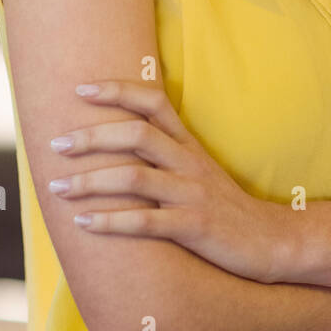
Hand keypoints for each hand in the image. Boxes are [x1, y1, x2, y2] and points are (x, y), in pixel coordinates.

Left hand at [47, 79, 291, 283]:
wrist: (273, 241)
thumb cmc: (226, 208)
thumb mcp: (199, 172)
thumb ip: (165, 155)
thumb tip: (116, 145)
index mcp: (189, 145)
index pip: (153, 102)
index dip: (117, 91)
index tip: (80, 89)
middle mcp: (189, 163)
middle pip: (137, 134)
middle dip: (91, 136)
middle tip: (56, 144)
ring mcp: (192, 195)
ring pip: (135, 177)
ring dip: (90, 181)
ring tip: (57, 189)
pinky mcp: (195, 227)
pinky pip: (146, 223)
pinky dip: (111, 222)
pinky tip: (84, 223)